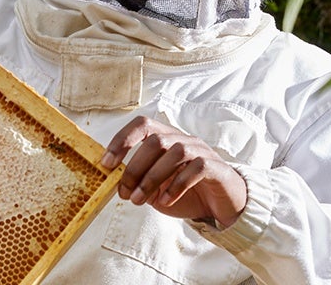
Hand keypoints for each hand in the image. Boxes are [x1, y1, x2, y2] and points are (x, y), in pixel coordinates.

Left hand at [100, 116, 246, 226]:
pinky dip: (176, 185)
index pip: (142, 124)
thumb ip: (140, 182)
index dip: (122, 139)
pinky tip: (166, 201)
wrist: (225, 206)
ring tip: (138, 200)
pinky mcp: (216, 167)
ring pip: (173, 152)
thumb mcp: (157, 189)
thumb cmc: (188, 194)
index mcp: (167, 138)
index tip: (106, 163)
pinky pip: (195, 168)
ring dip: (151, 178)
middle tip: (123, 193)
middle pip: (155, 140)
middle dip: (134, 167)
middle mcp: (183, 139)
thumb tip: (116, 182)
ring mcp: (201, 150)